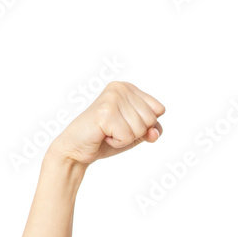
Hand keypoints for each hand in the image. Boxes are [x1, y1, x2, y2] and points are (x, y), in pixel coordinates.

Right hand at [49, 81, 164, 165]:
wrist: (78, 148)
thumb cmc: (107, 137)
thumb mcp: (136, 133)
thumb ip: (152, 130)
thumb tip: (154, 132)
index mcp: (128, 88)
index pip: (159, 109)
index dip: (147, 125)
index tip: (126, 123)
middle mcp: (120, 88)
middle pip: (152, 119)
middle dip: (137, 132)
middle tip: (115, 129)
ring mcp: (112, 99)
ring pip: (141, 129)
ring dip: (126, 138)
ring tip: (108, 131)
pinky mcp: (105, 113)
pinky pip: (128, 136)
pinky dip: (118, 142)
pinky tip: (103, 135)